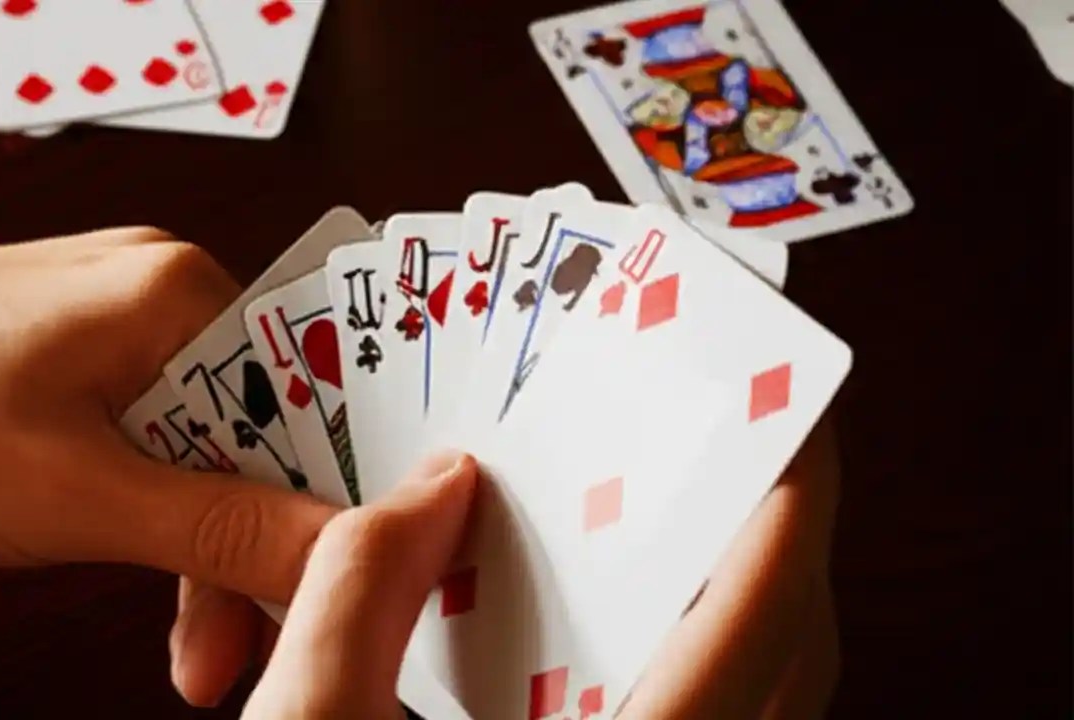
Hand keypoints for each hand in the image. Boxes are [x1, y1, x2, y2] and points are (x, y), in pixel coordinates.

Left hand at [0, 230, 334, 705]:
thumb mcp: (74, 494)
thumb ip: (216, 530)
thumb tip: (335, 554)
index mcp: (184, 293)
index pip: (314, 409)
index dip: (335, 503)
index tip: (341, 584)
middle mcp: (168, 290)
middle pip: (266, 434)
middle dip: (254, 545)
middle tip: (245, 642)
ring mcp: (126, 315)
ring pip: (214, 444)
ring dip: (203, 541)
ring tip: (193, 640)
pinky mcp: (89, 348)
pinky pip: (163, 433)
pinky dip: (160, 507)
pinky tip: (145, 563)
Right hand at [240, 424, 838, 718]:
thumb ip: (354, 600)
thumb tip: (432, 493)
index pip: (759, 624)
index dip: (788, 503)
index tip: (789, 415)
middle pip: (786, 659)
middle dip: (770, 536)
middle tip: (721, 446)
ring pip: (763, 703)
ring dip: (740, 601)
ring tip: (674, 517)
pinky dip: (693, 661)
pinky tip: (613, 624)